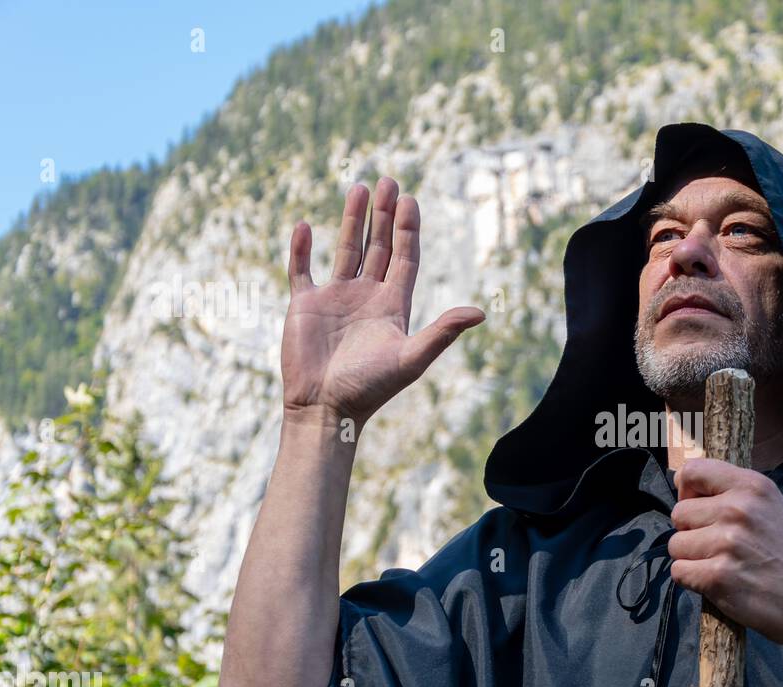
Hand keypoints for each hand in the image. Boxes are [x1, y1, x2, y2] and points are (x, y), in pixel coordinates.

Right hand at [281, 176, 483, 427]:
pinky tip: (306, 225)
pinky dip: (302, 248)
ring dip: (351, 220)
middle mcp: (366, 297)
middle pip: (379, 247)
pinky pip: (302, 270)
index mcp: (393, 306)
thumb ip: (443, 332)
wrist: (325, 409)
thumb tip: (480, 313)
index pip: (405, 259)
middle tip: (390, 181)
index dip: (409, 230)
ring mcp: (335, 299)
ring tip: (360, 188)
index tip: (411, 200)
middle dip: (385, 215)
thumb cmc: (370, 388)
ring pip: (346, 250)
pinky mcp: (305, 306)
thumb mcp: (411, 358)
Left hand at [667, 458, 782, 648]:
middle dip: (691, 532)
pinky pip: (678, 572)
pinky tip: (718, 581)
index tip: (698, 508)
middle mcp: (738, 509)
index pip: (692, 472)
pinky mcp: (717, 576)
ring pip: (675, 545)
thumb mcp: (771, 506)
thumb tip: (683, 483)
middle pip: (679, 513)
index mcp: (752, 486)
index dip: (687, 491)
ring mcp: (727, 543)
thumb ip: (733, 492)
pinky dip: (692, 580)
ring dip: (691, 558)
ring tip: (722, 565)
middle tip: (720, 547)